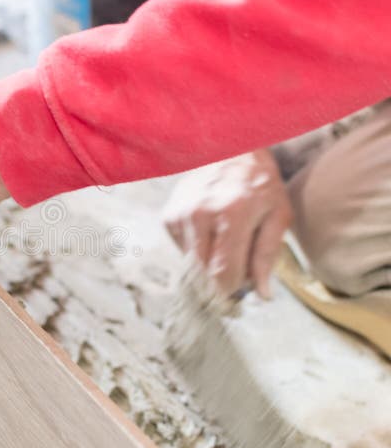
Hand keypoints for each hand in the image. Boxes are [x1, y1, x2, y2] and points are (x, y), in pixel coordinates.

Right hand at [162, 149, 291, 298]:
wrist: (227, 149)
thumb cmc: (259, 183)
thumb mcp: (277, 215)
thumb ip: (268, 256)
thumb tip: (261, 295)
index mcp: (233, 214)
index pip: (223, 273)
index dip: (231, 292)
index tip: (238, 297)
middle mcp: (201, 215)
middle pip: (204, 273)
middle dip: (219, 282)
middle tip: (234, 276)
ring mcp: (181, 215)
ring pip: (191, 264)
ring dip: (209, 265)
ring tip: (225, 246)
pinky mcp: (169, 217)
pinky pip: (182, 250)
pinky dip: (198, 250)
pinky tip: (210, 233)